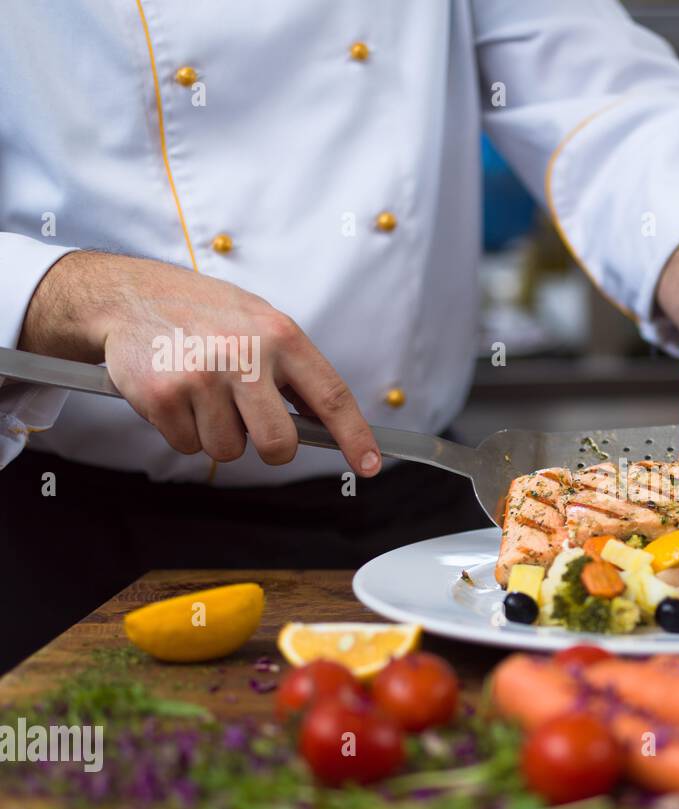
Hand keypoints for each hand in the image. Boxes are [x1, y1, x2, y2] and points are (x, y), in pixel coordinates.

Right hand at [18, 251, 379, 474]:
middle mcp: (244, 355)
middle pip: (278, 445)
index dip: (355, 436)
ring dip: (217, 433)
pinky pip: (188, 445)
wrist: (130, 295)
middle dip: (270, 448)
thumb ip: (294, 370)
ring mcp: (201, 376)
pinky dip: (182, 429)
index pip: (331, 396)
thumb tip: (328, 424)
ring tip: (202, 392)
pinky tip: (175, 393)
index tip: (370, 465)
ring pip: (228, 450)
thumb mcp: (261, 323)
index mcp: (280, 335)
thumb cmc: (205, 314)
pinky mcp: (162, 395)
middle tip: (250, 422)